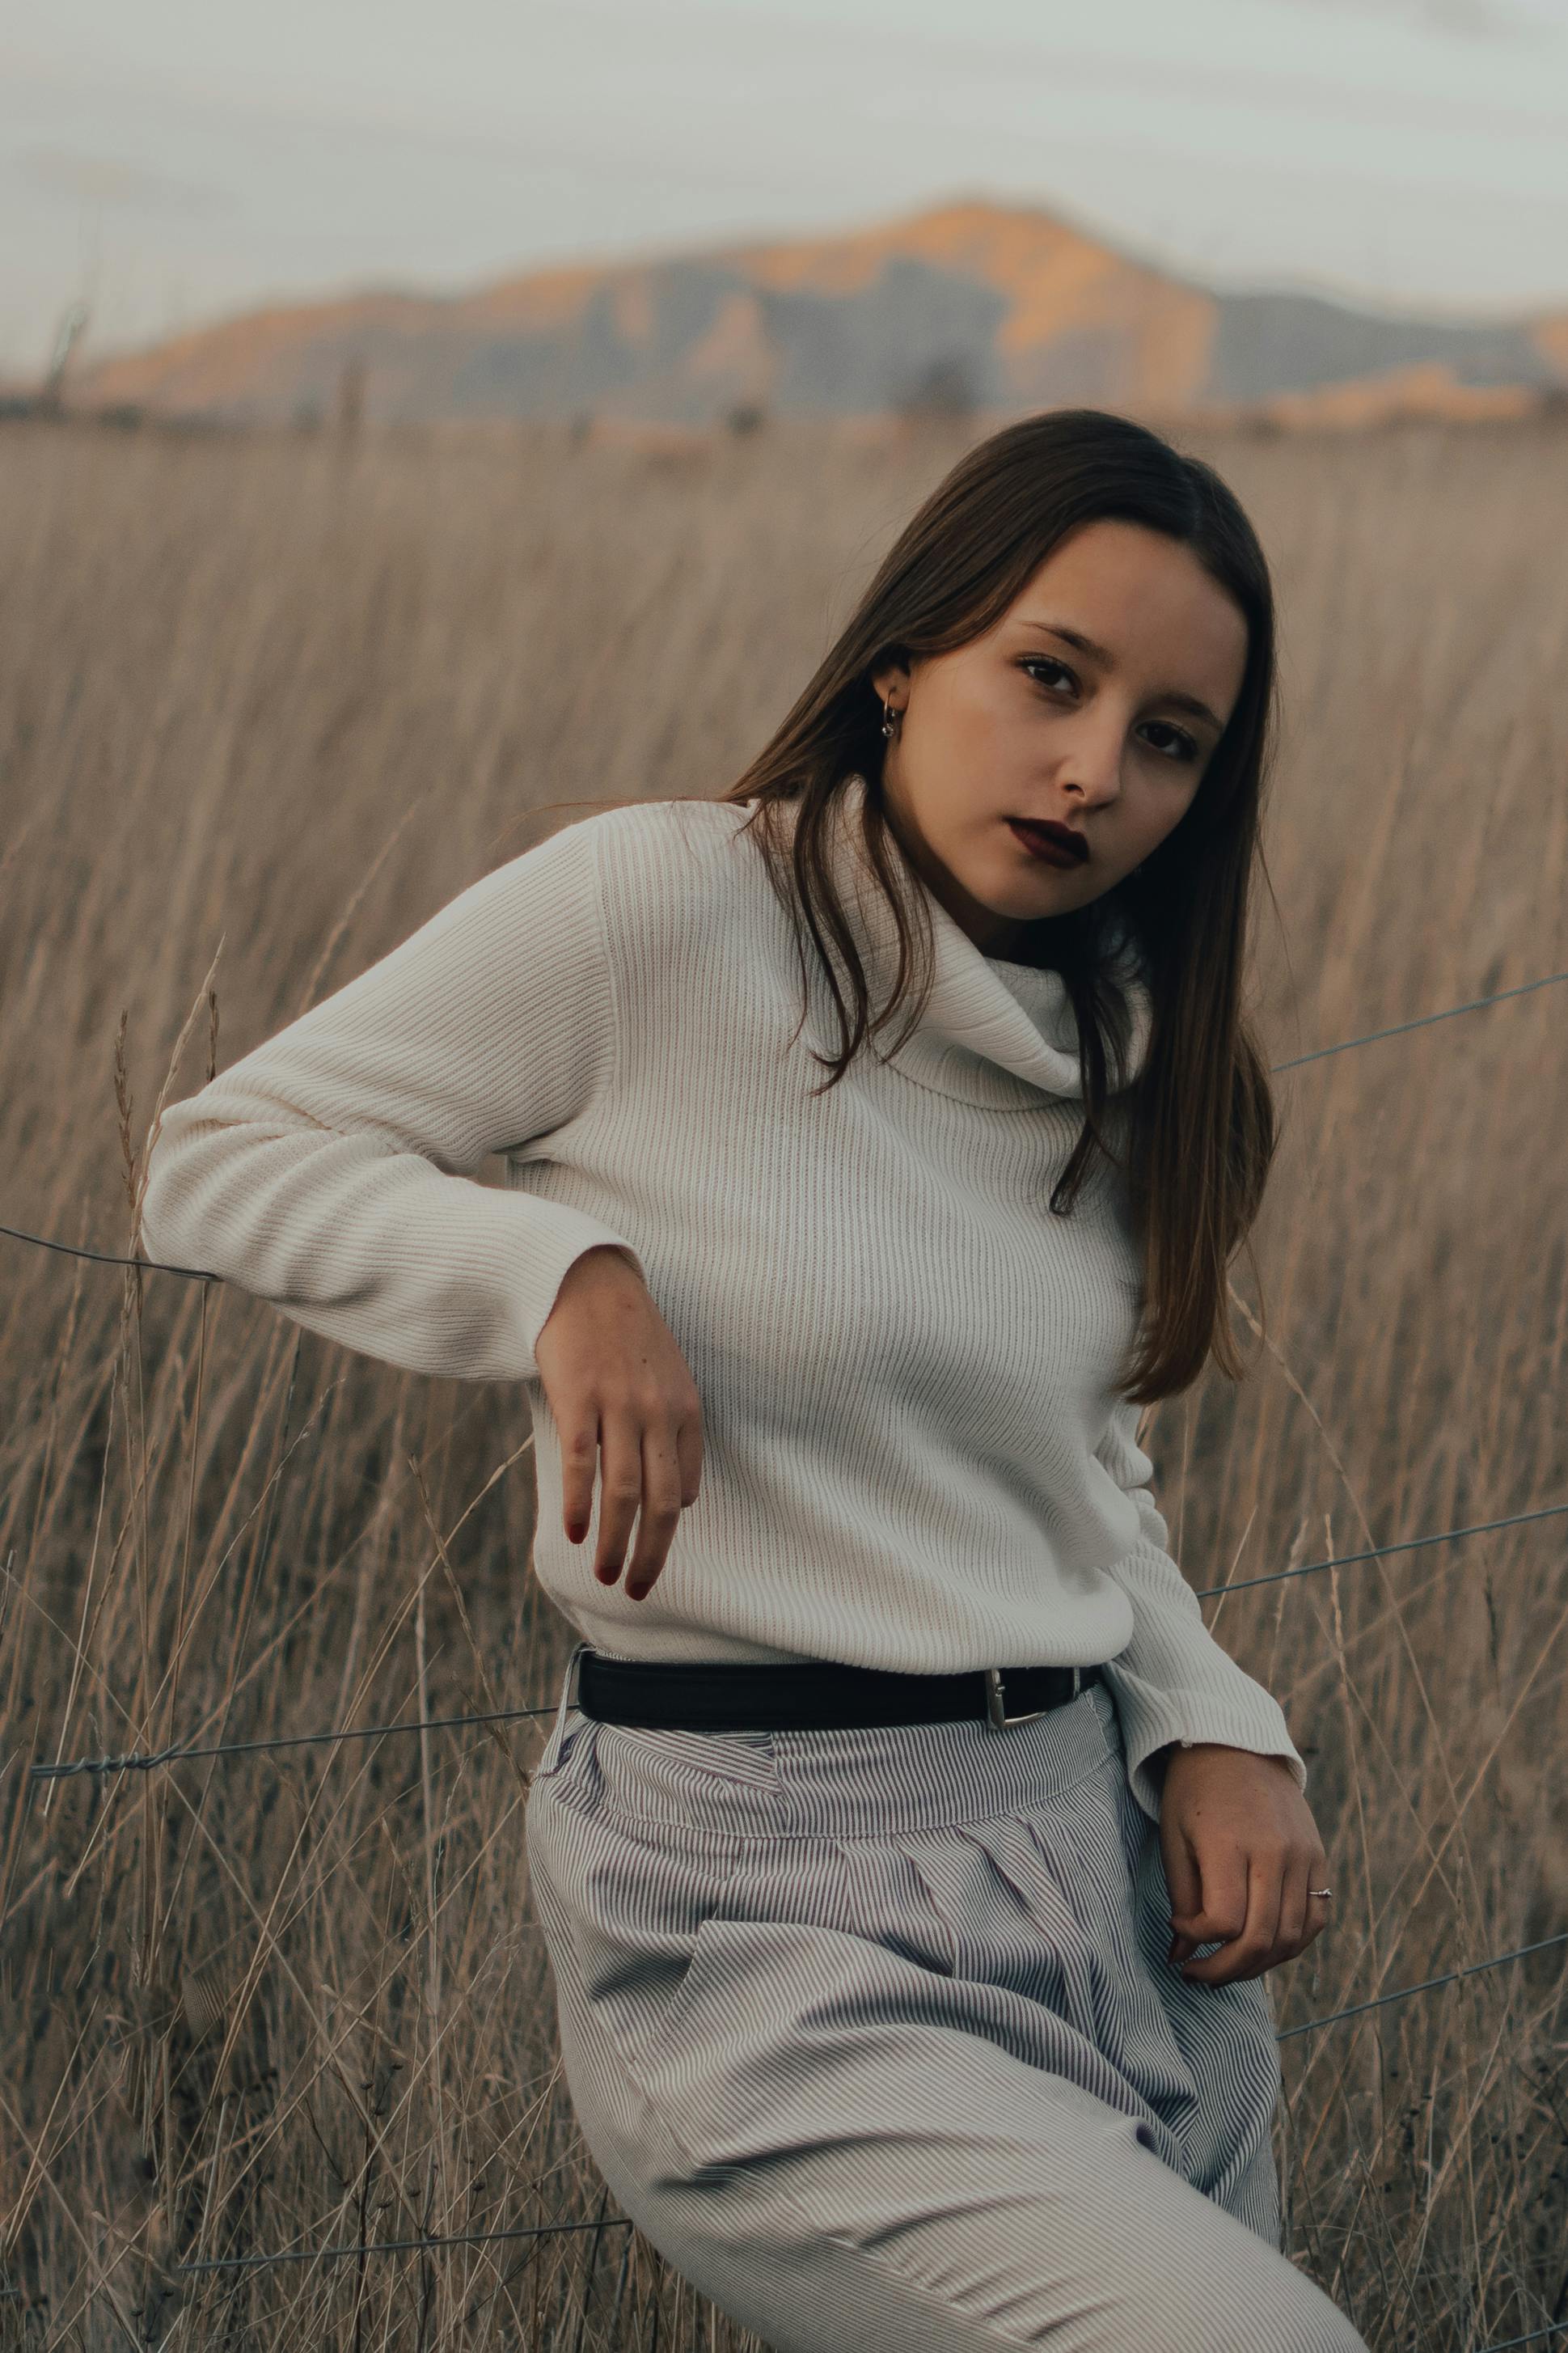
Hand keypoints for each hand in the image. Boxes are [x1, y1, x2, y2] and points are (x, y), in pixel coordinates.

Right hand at [534, 1245, 703, 1601]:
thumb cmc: (627, 1335)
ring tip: (606, 1575)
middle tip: (637, 1590)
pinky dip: (579, 1504)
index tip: (651, 1559)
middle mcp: (658, 1412)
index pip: (685, 1489)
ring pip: (622, 1493)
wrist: (585, 1280)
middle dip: (651, 1555)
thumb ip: (679, 1436)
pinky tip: (575, 1534)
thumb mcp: (670, 1380)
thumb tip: (687, 1502)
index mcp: (685, 1410)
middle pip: (659, 1503)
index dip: (669, 1532)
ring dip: (616, 1543)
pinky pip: (582, 1464)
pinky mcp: (578, 1397)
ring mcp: (618, 1405)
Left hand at [1157, 1743, 1331, 1985]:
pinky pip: (1315, 1919)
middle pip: (1260, 1939)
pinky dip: (1292, 1944)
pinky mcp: (1319, 1858)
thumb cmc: (1194, 1790)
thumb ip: (1182, 1898)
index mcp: (1230, 1843)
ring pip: (1290, 1938)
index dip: (1198, 1940)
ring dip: (1259, 1965)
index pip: (1223, 1922)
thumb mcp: (1175, 1837)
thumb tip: (1182, 1956)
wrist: (1237, 1745)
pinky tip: (1264, 1948)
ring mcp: (1304, 1856)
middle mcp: (1274, 1853)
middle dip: (1225, 1970)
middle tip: (1200, 1974)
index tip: (1179, 1929)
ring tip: (1229, 1966)